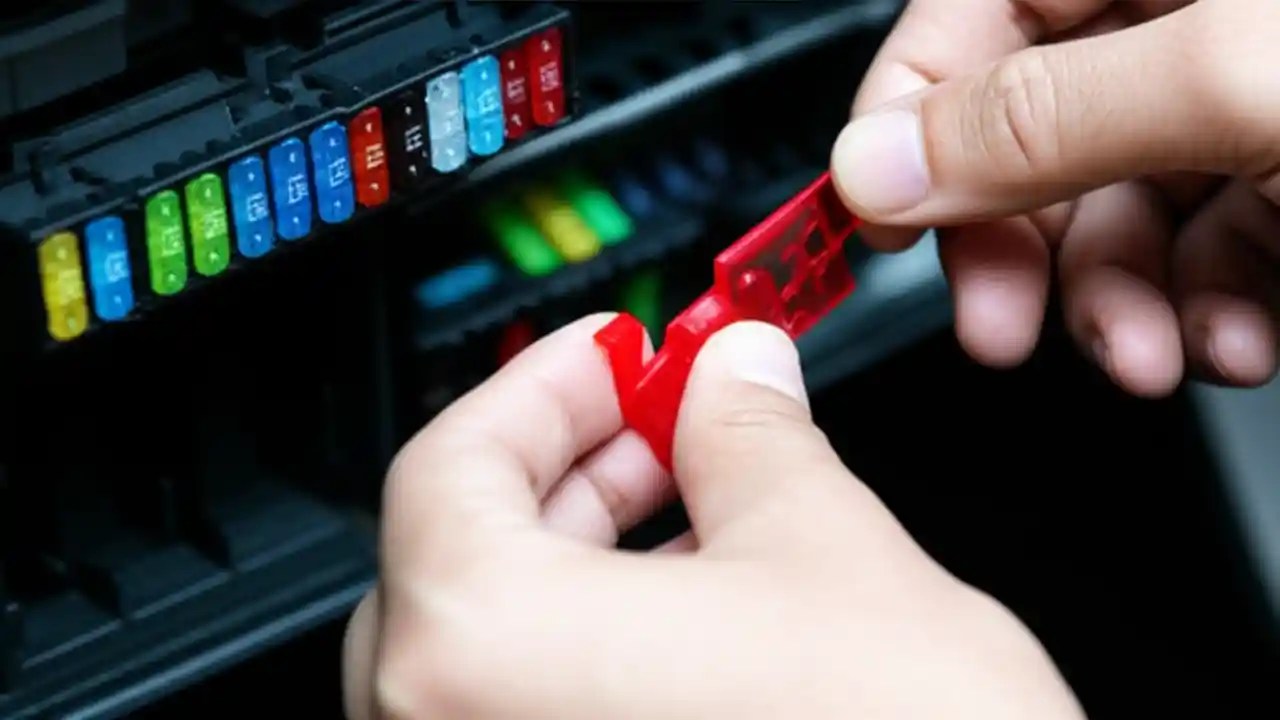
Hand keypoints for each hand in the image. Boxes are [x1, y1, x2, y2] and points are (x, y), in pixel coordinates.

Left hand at [342, 314, 1083, 719]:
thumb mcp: (824, 547)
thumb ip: (747, 432)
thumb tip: (734, 374)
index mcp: (477, 653)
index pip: (450, 465)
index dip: (542, 387)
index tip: (611, 352)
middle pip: (460, 556)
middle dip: (570, 468)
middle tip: (656, 417)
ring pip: (492, 650)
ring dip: (583, 559)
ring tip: (689, 508)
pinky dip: (589, 654)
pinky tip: (685, 620)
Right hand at [831, 0, 1278, 395]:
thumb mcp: (1230, 81)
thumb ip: (1042, 119)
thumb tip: (876, 164)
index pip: (979, 9)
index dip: (912, 115)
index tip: (884, 221)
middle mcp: (1196, 18)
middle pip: (1037, 134)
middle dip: (1021, 251)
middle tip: (998, 322)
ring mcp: (1248, 102)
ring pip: (1121, 213)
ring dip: (1118, 307)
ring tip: (1145, 356)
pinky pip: (1210, 252)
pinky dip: (1205, 316)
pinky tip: (1227, 343)